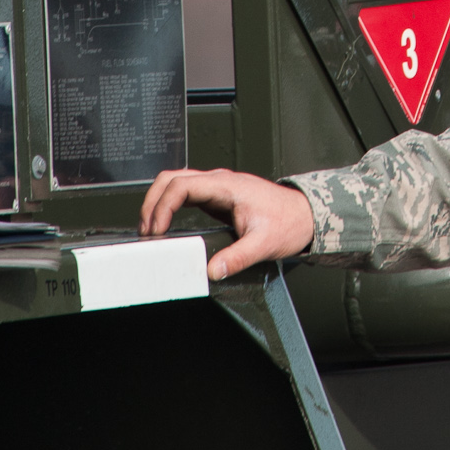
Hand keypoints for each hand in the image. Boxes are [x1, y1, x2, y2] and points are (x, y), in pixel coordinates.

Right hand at [139, 167, 315, 281]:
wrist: (305, 216)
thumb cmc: (289, 221)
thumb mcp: (263, 243)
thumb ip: (237, 257)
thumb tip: (212, 270)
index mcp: (227, 186)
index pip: (182, 185)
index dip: (162, 207)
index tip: (156, 230)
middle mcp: (219, 182)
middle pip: (172, 178)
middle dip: (152, 202)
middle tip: (145, 230)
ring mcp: (217, 187)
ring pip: (176, 183)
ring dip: (158, 202)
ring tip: (150, 229)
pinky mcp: (217, 197)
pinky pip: (185, 194)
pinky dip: (169, 206)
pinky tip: (166, 225)